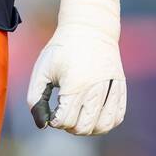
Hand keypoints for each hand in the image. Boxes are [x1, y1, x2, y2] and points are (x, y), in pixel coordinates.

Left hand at [27, 0, 126, 135]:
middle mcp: (95, 89)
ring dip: (88, 128)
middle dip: (70, 127)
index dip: (55, 121)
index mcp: (74, 85)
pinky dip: (106, 122)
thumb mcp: (41, 70)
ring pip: (103, 126)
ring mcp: (111, 88)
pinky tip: (95, 115)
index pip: (65, 122)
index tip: (53, 110)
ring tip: (79, 116)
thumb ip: (34, 99)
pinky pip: (118, 116)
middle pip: (84, 128)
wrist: (89, 27)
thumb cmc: (61, 49)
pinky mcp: (121, 86)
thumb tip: (43, 125)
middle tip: (65, 112)